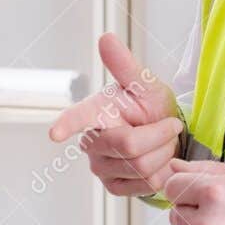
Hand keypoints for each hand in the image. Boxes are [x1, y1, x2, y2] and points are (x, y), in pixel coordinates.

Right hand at [48, 33, 182, 196]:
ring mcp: (101, 167)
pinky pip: (146, 184)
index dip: (66, 124)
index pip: (77, 117)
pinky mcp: (114, 187)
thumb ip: (124, 64)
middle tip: (169, 125)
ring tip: (162, 142)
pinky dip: (163, 171)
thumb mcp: (144, 83)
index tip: (55, 133)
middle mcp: (91, 142)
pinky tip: (159, 160)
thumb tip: (106, 37)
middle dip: (160, 135)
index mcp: (94, 111)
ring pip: (142, 166)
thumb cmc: (148, 106)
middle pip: (129, 146)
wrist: (164, 134)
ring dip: (164, 152)